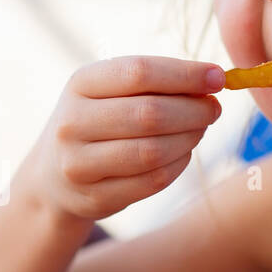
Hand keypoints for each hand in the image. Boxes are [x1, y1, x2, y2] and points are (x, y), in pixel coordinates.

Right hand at [25, 56, 224, 222]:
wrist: (52, 175)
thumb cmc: (97, 121)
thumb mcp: (109, 91)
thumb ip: (154, 82)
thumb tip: (212, 80)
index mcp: (79, 84)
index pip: (138, 73)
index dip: (185, 75)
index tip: (218, 77)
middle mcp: (72, 123)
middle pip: (149, 114)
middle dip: (193, 110)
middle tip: (213, 109)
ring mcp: (79, 164)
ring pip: (153, 152)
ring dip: (189, 139)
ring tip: (199, 129)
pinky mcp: (94, 198)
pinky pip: (152, 181)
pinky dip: (178, 165)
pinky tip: (183, 153)